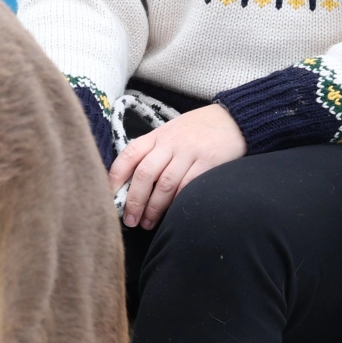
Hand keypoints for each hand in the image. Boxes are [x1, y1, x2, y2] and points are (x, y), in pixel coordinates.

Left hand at [109, 104, 246, 228]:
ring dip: (154, 207)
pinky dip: (177, 202)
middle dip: (134, 201)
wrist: (233, 119)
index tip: (109, 196)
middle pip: (144, 174)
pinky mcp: (208, 163)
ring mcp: (189, 152)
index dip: (116, 177)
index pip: (129, 155)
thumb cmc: (197, 130)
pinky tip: (172, 214)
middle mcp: (169, 143)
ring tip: (147, 223)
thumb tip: (129, 182)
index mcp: (156, 136)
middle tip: (130, 220)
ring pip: (165, 184)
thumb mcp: (170, 132)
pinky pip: (188, 186)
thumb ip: (152, 151)